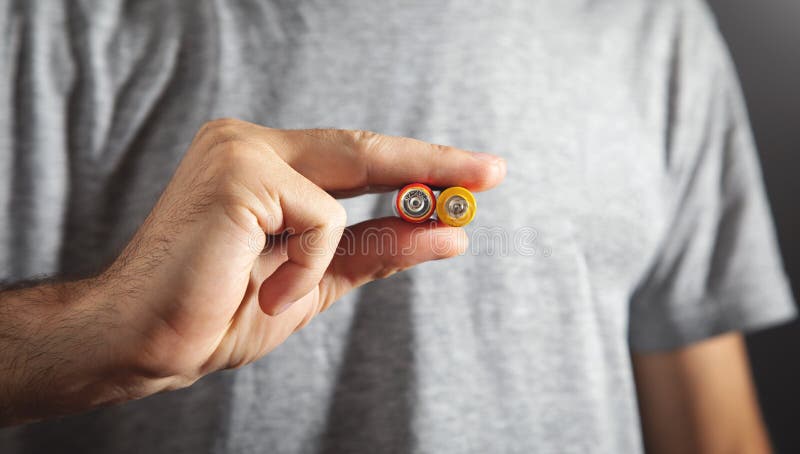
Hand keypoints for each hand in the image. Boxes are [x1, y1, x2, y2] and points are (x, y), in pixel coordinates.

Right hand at [98, 119, 505, 395]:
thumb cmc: (218, 312)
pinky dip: (306, 266)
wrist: (142, 341)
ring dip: (325, 257)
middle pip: (364, 148)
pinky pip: (320, 219)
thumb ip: (376, 251)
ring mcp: (242, 151)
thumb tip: (448, 233)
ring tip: (271, 293)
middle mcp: (251, 144)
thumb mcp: (316, 282)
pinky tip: (261, 288)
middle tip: (490, 172)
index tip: (474, 176)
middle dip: (432, 165)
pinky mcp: (240, 172)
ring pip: (343, 189)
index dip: (418, 168)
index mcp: (264, 165)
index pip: (357, 159)